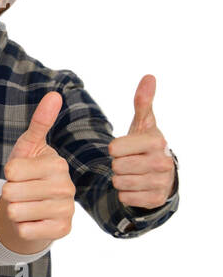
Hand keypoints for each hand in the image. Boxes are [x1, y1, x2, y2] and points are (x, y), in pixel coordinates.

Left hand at [0, 92, 75, 243]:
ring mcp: (66, 210)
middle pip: (10, 192)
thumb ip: (39, 123)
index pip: (11, 171)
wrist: (32, 208)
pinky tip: (32, 221)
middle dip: (8, 194)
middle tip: (20, 193)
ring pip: (15, 212)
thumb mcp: (28, 148)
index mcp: (57, 164)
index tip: (19, 175)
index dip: (8, 174)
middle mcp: (67, 187)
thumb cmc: (27, 175)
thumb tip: (54, 95)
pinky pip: (24, 230)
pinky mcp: (62, 231)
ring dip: (13, 211)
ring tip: (25, 206)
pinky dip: (20, 227)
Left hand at [108, 74, 174, 208]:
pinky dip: (125, 193)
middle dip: (117, 165)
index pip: (114, 148)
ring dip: (120, 179)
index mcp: (157, 142)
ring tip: (133, 173)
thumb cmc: (146, 145)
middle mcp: (162, 162)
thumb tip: (148, 77)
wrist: (161, 173)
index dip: (115, 149)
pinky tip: (136, 186)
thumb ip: (142, 102)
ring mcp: (160, 182)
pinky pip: (124, 198)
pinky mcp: (155, 199)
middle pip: (116, 166)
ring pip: (118, 183)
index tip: (126, 148)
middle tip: (129, 162)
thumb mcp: (143, 124)